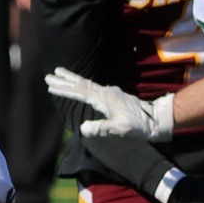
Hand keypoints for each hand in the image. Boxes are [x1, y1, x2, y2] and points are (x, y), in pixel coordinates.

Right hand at [45, 67, 175, 139]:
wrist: (156, 120)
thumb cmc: (139, 126)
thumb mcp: (121, 130)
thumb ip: (103, 129)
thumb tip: (84, 128)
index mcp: (105, 99)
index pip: (81, 92)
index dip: (65, 89)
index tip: (51, 86)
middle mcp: (107, 92)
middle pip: (82, 84)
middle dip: (64, 80)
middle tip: (48, 76)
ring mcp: (111, 92)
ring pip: (87, 83)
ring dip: (72, 79)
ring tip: (59, 72)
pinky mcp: (114, 95)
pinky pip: (93, 87)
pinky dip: (82, 84)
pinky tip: (80, 84)